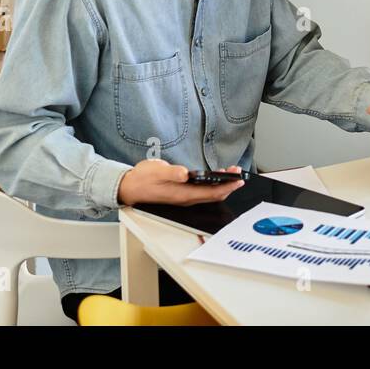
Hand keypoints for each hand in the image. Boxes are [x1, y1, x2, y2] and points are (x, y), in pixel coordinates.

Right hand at [116, 159, 244, 206]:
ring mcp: (184, 196)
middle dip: (229, 185)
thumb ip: (172, 172)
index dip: (227, 187)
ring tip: (231, 173)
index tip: (238, 179)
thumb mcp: (157, 171)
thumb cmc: (143, 179)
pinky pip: (202, 191)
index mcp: (183, 194)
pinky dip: (213, 184)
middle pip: (214, 195)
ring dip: (222, 184)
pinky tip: (216, 176)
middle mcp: (186, 198)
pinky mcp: (182, 192)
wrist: (130, 187)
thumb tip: (185, 174)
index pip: (211, 193)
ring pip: (209, 193)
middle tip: (239, 173)